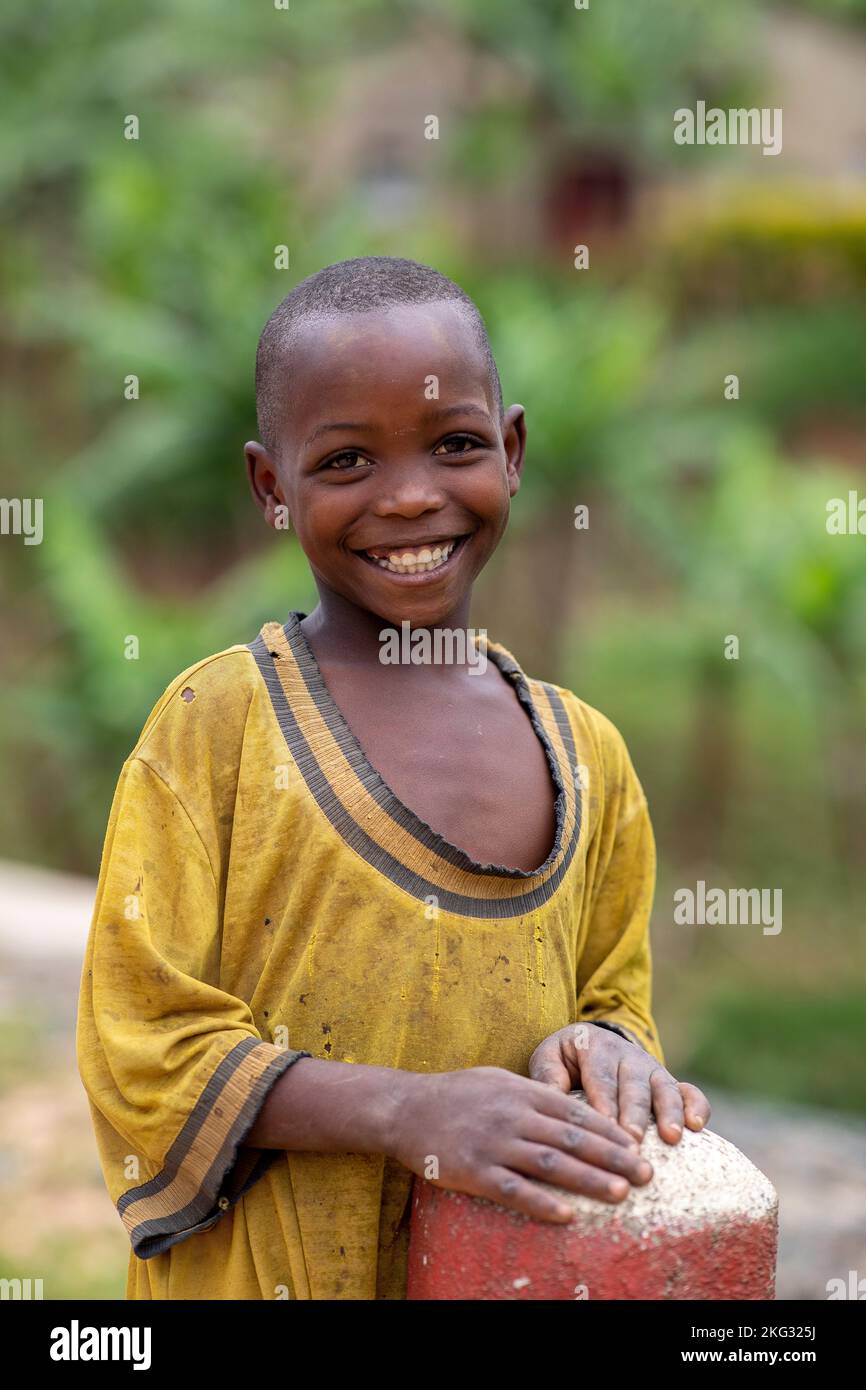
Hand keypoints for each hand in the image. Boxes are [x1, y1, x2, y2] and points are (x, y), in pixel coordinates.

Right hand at [392, 1065, 652, 1224]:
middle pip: (572, 1138)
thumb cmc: (456, 1093)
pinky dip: (542, 1203)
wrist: (406, 1108)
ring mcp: (493, 1143)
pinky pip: (514, 1190)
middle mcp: (512, 1116)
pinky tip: (568, 1216)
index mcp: (521, 1092)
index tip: (638, 1146)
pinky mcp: (474, 1171)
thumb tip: (573, 1107)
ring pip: (551, 1164)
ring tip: (620, 1194)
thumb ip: (534, 1093)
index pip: (576, 1112)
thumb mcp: (498, 1079)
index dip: (610, 1130)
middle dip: (613, 1157)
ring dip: (589, 1179)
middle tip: (645, 1174)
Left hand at [529, 1023, 710, 1146]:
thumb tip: (548, 1103)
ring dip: (669, 1112)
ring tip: (671, 1137)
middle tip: (634, 1140)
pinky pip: (690, 1091)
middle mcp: (627, 1055)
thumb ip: (548, 1077)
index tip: (605, 1126)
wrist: (592, 1044)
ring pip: (664, 1088)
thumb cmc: (565, 1059)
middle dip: (635, 1113)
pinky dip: (697, 1106)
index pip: (600, 1076)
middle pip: (634, 1085)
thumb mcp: (549, 1058)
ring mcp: (652, 1068)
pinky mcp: (670, 1083)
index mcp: (595, 1046)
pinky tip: (696, 1127)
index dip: (604, 1101)